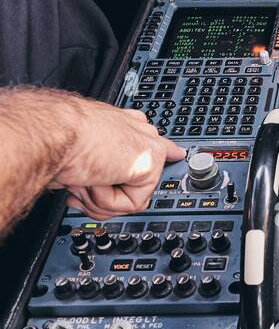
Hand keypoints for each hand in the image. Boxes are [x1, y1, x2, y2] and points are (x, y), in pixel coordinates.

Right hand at [49, 98, 185, 218]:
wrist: (52, 133)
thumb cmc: (55, 137)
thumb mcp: (78, 153)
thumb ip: (100, 168)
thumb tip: (96, 184)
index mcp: (120, 124)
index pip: (148, 137)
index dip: (164, 149)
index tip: (177, 153)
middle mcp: (136, 132)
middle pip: (139, 179)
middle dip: (106, 197)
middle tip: (81, 183)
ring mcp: (145, 146)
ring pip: (130, 199)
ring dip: (99, 199)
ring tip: (84, 175)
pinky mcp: (150, 162)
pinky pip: (131, 204)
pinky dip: (105, 200)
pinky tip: (95, 176)